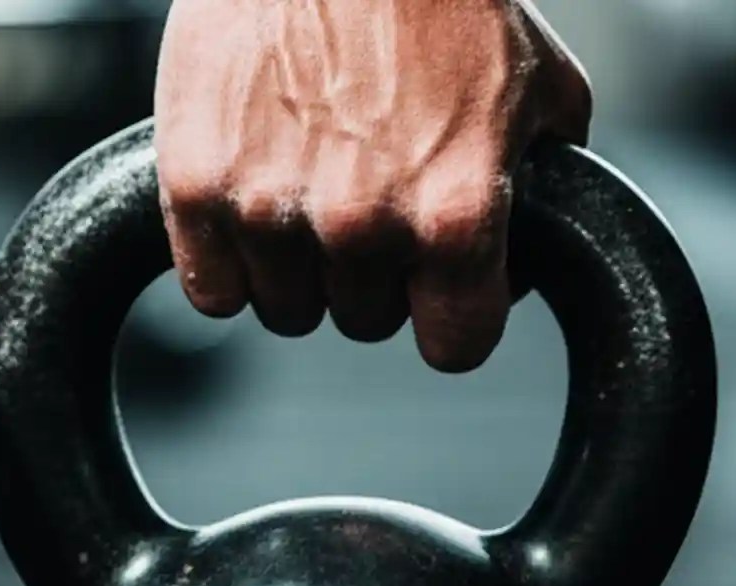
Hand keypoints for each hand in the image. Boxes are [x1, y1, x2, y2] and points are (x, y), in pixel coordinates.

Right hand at [154, 0, 590, 371]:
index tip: (438, 295)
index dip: (450, 319)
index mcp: (456, 209)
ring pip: (286, 310)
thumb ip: (540, 189)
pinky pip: (210, 289)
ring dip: (300, 268)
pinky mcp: (195, 184)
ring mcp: (269, 207)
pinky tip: (254, 202)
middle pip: (364, 322)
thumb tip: (524, 259)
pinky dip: (228, 260)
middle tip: (369, 201)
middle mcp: (363, 221)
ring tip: (310, 188)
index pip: (455, 347)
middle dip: (373, 276)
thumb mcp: (540, 88)